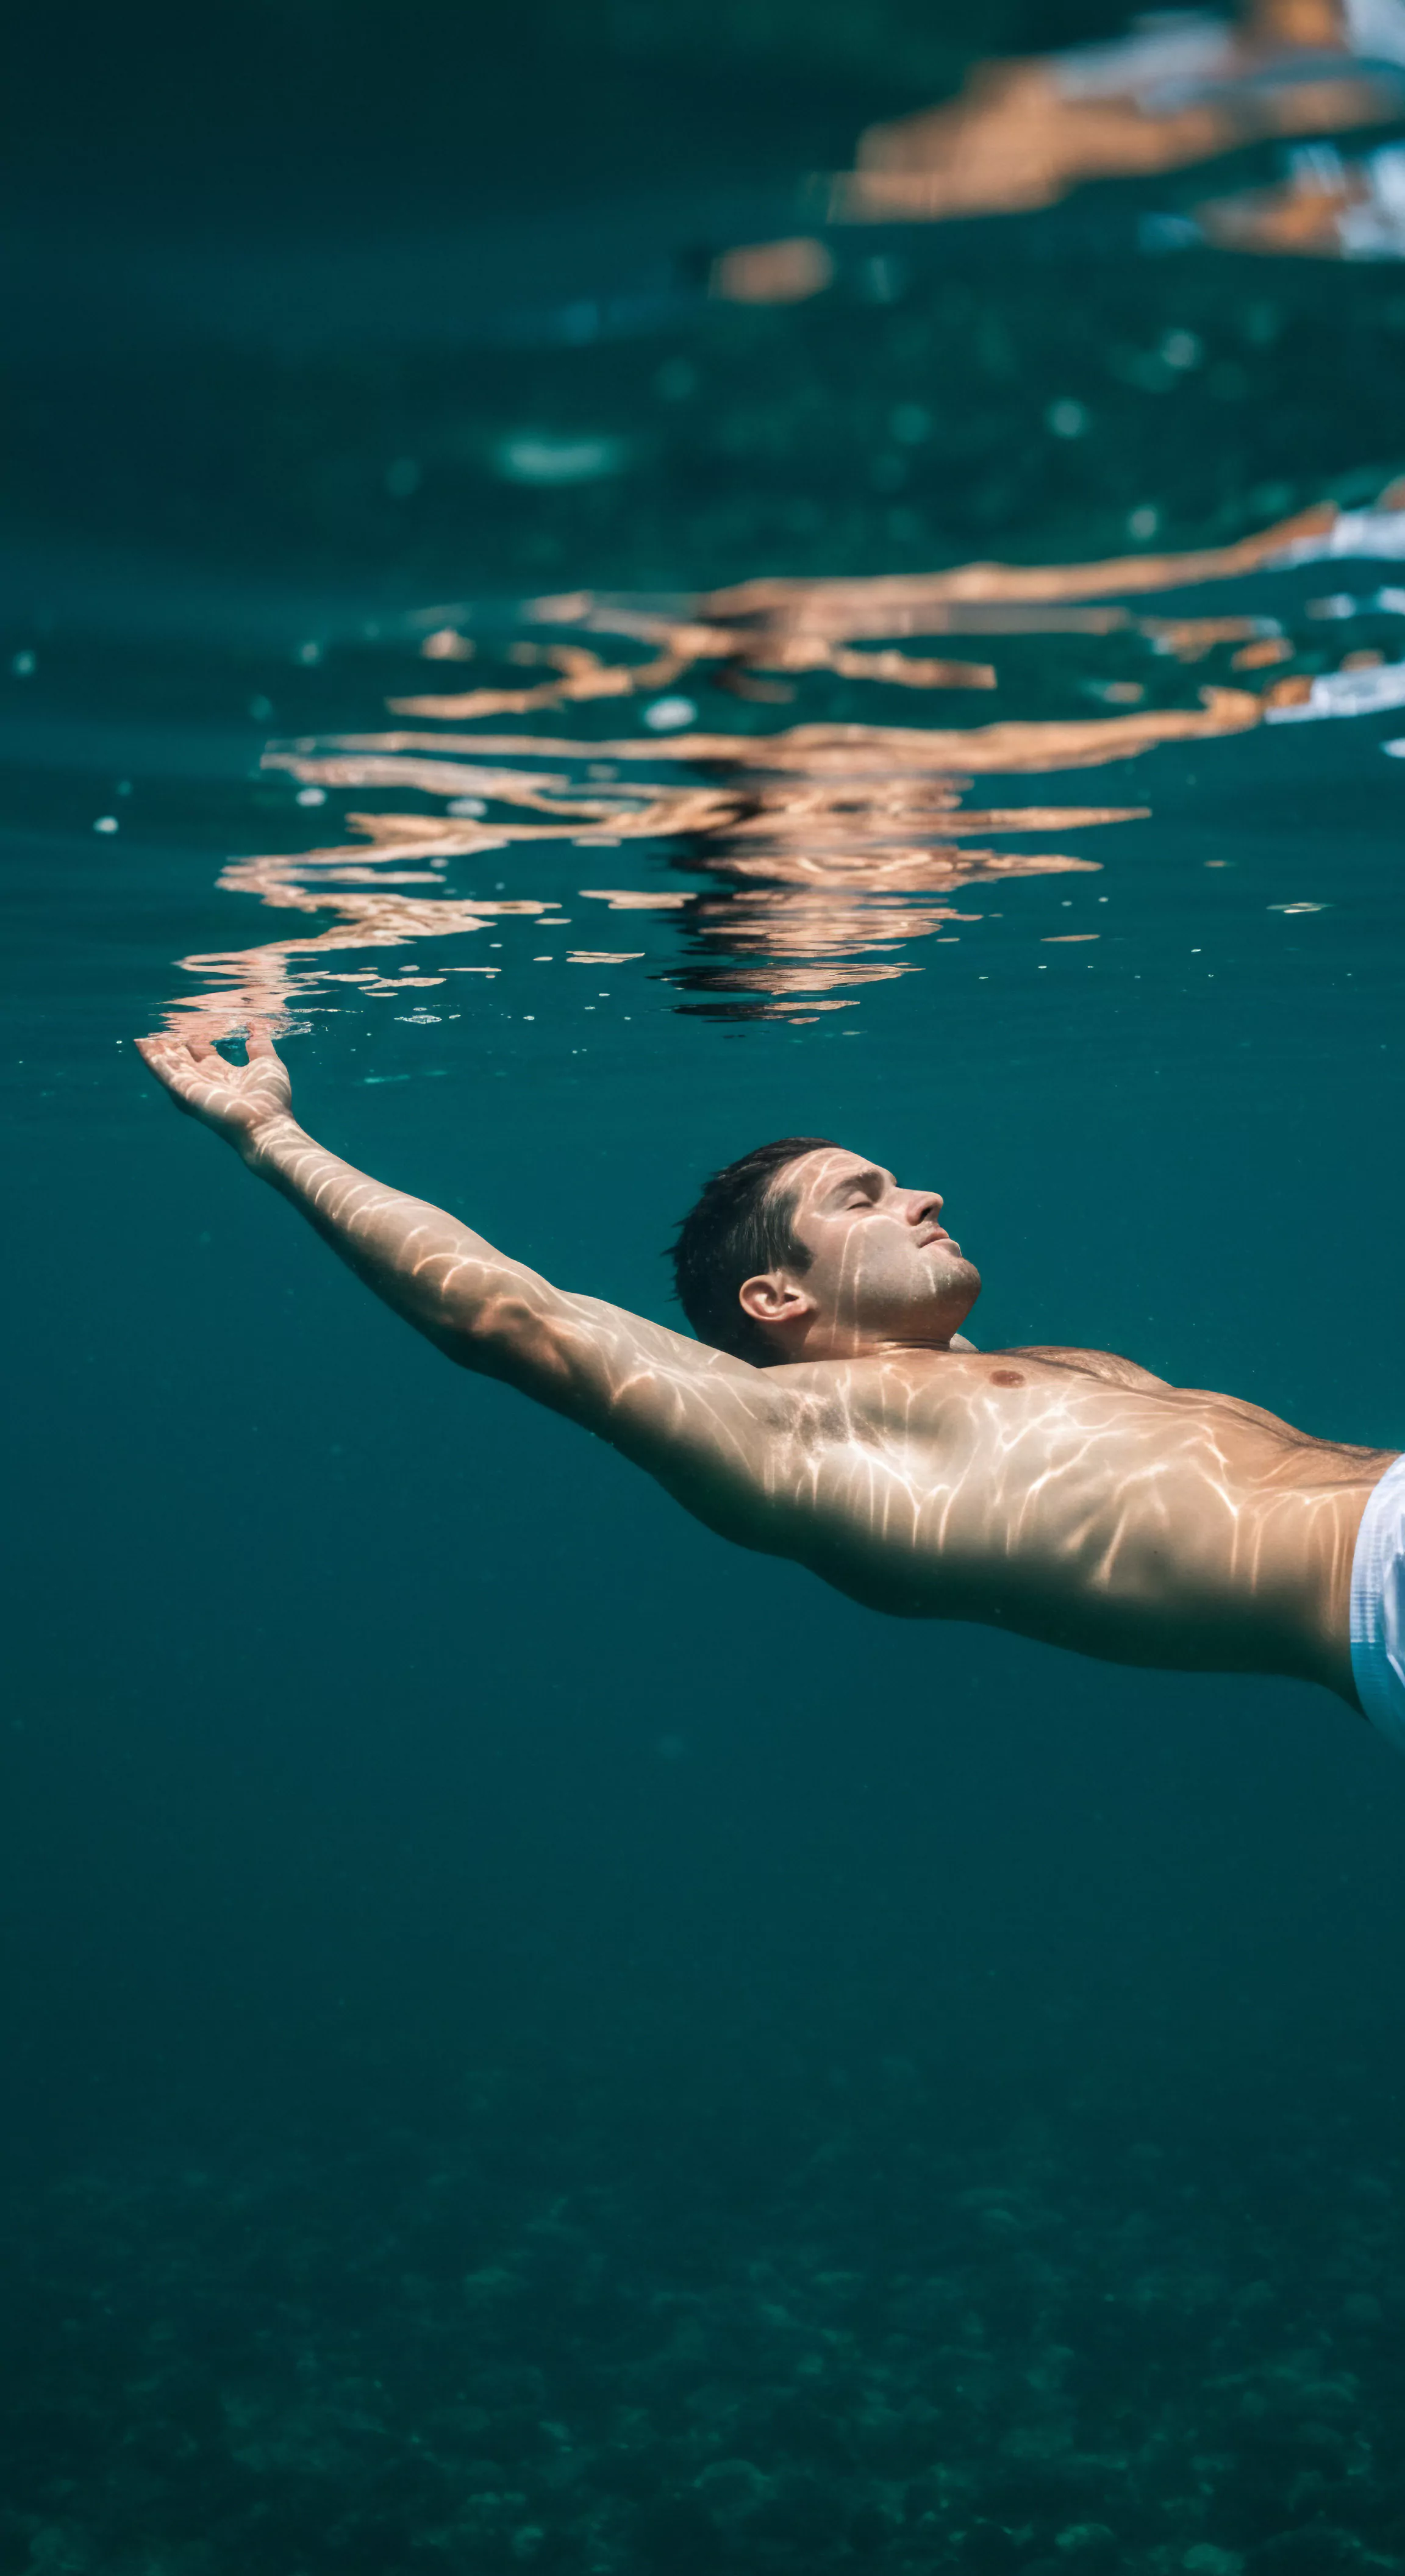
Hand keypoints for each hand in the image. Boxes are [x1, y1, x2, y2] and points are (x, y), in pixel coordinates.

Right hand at [135, 1029, 294, 1153]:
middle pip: (182, 1055)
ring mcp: (192, 1085)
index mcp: (223, 1073)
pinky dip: (151, 1057)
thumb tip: (255, 1023)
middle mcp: (204, 1079)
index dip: (195, 1035)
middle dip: (172, 1040)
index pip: (202, 1050)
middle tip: (162, 1022)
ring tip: (144, 1031)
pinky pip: (163, 1071)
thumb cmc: (269, 1099)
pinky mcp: (183, 1090)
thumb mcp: (266, 1062)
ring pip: (169, 1061)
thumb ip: (259, 1043)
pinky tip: (140, 1043)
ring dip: (157, 1047)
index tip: (188, 1021)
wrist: (265, 1124)